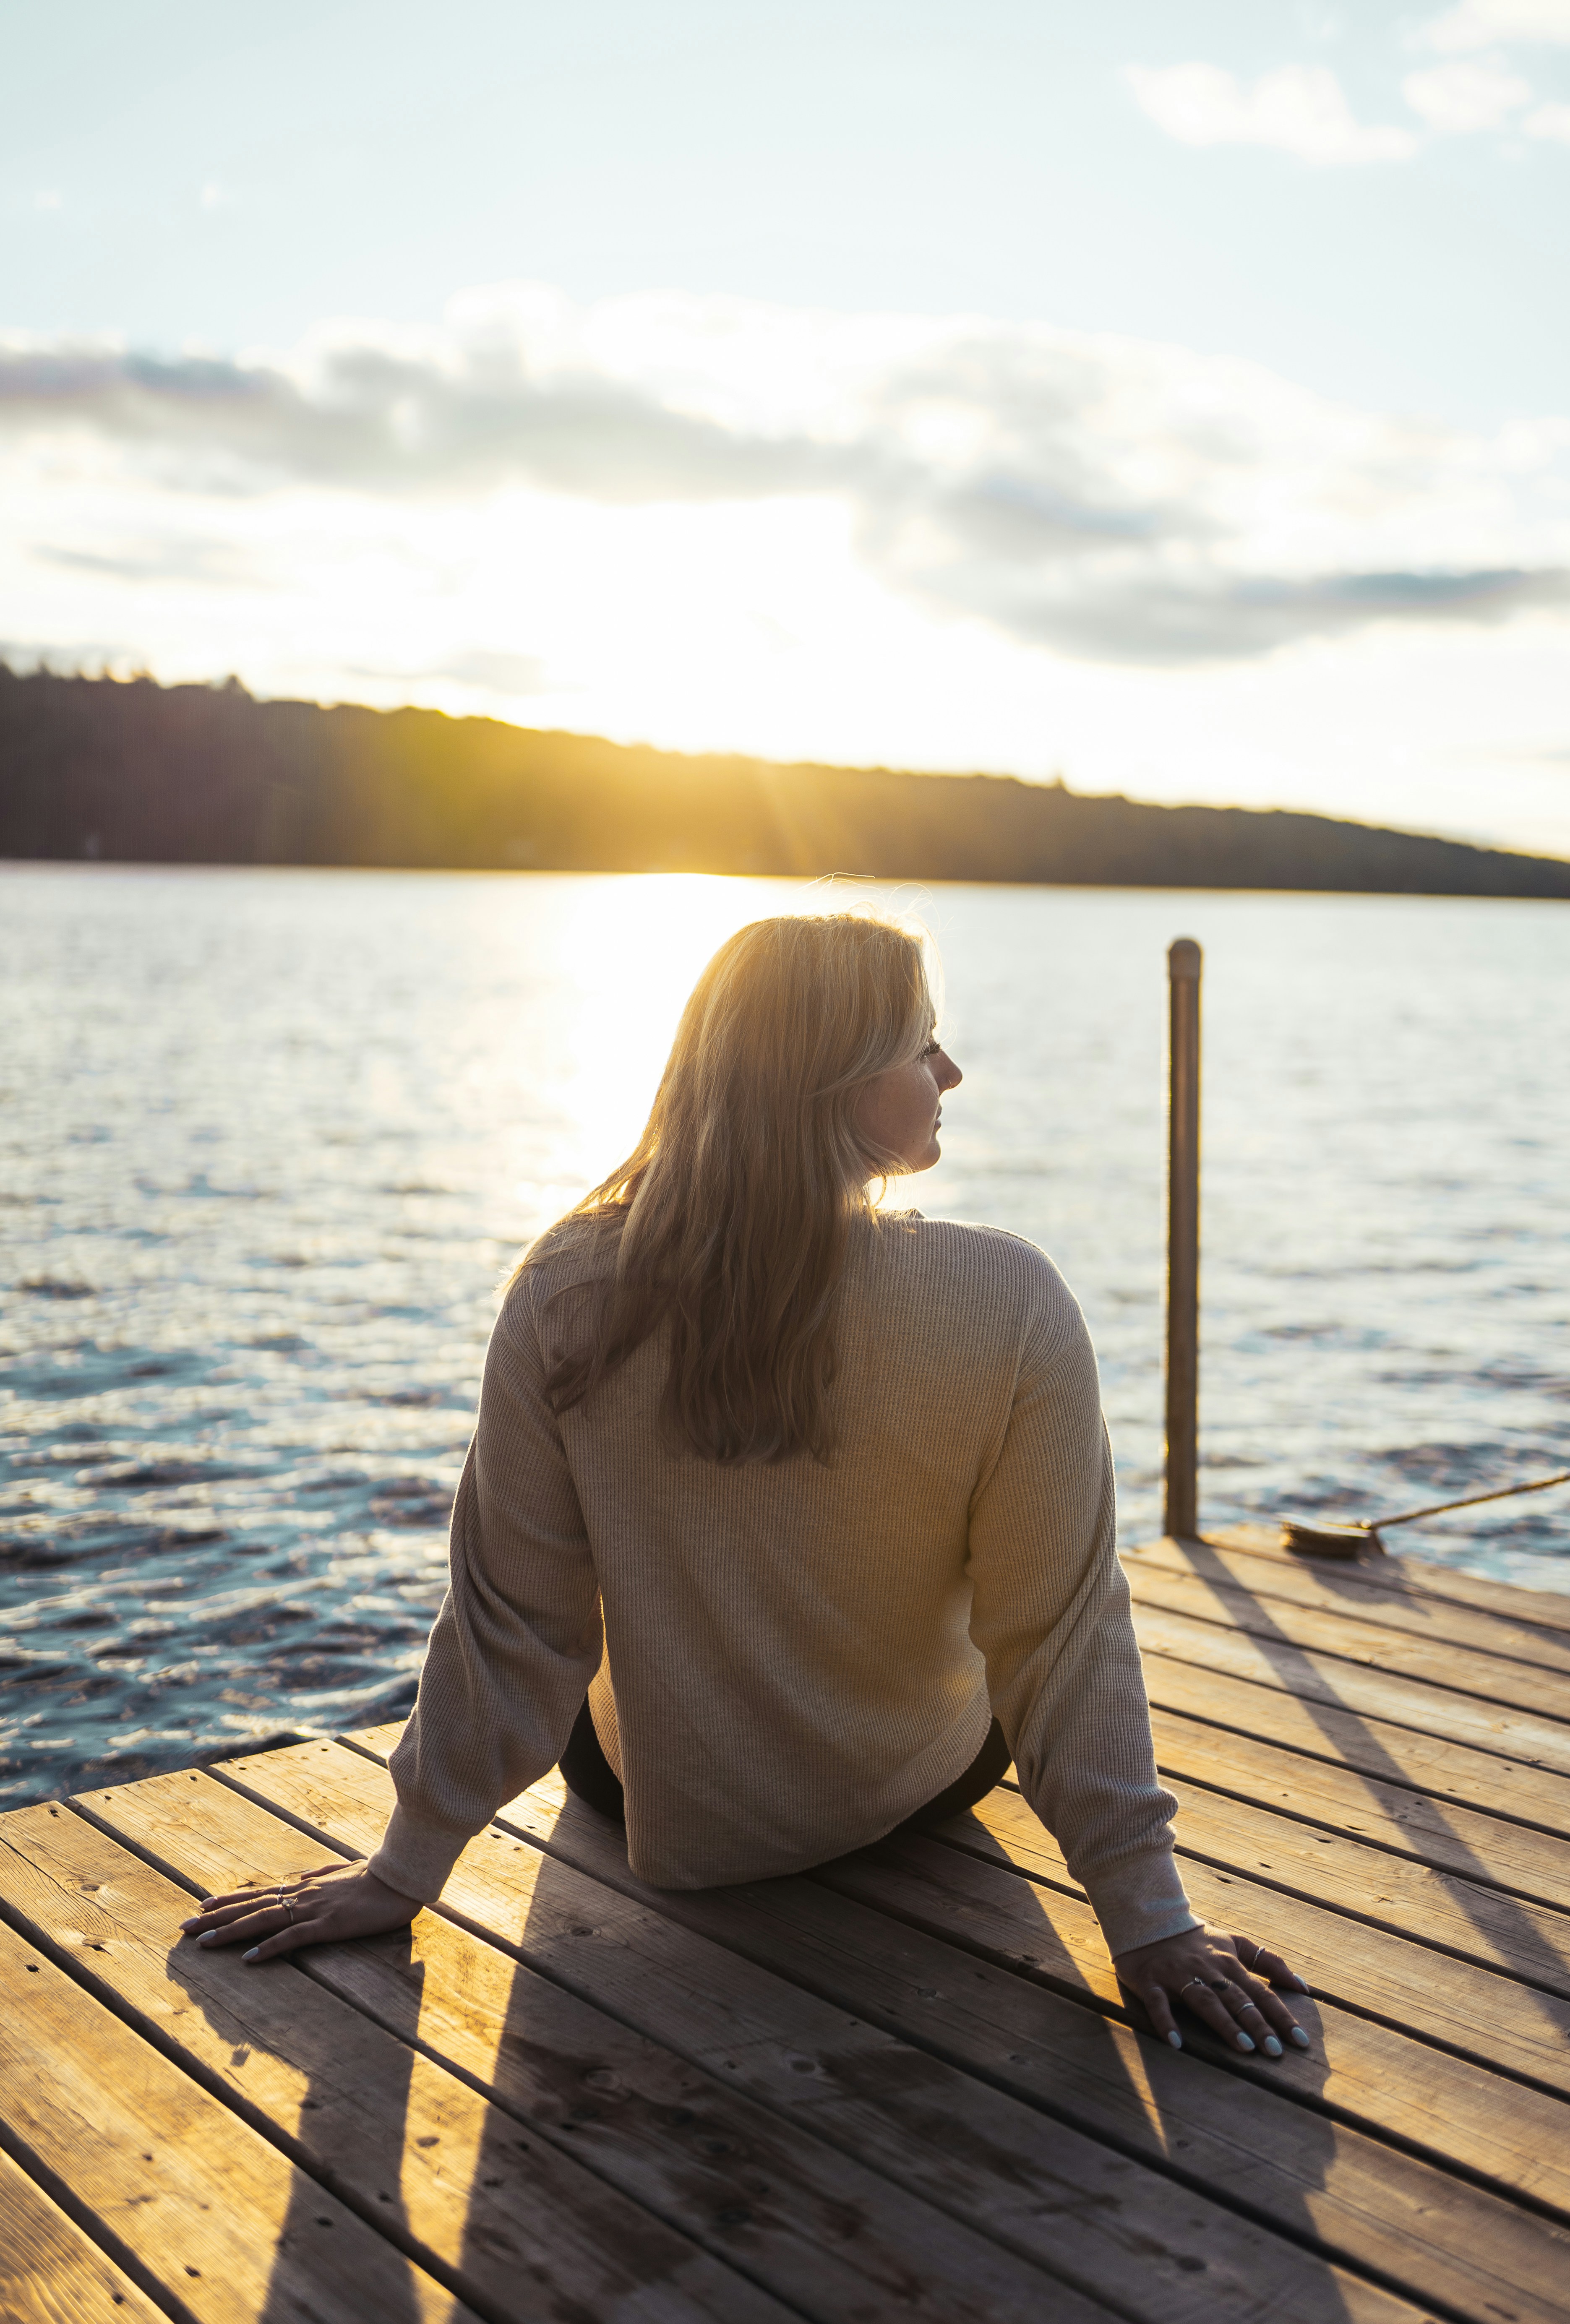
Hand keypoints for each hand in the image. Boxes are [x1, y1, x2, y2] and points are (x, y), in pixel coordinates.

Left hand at [179, 1863, 419, 1962]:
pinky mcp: (328, 1925)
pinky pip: (292, 1938)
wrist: (400, 1878)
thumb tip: (300, 1876)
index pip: (258, 1894)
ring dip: (231, 1932)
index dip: (228, 1901)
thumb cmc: (376, 1877)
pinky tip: (248, 1958)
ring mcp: (313, 1909)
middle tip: (184, 1929)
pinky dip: (268, 1947)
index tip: (201, 1908)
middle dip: (216, 1919)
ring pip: (262, 1920)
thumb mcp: (343, 1872)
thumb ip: (320, 1874)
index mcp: (305, 1886)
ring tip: (203, 1943)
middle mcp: (302, 1895)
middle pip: (251, 1907)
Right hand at [1112, 1925, 1311, 2056]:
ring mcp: (1178, 1975)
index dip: (1281, 2015)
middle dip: (1258, 2024)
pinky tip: (1176, 2043)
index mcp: (1228, 1962)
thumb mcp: (1233, 1943)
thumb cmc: (1195, 1940)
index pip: (1260, 1992)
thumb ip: (1266, 1961)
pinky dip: (1166, 2022)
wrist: (1147, 1921)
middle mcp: (1207, 1969)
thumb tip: (1302, 1986)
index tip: (1301, 2041)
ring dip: (1225, 2024)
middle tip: (1276, 2051)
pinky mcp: (1150, 1982)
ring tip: (1245, 2048)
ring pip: (1205, 2001)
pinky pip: (1158, 2004)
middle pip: (1237, 1998)